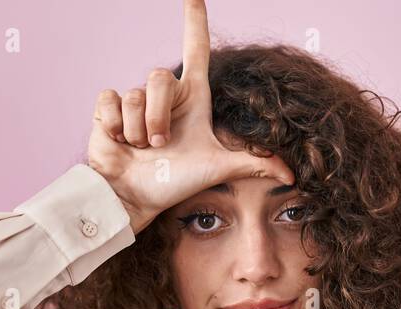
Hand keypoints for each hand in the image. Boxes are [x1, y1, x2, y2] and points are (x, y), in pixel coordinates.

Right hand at [87, 0, 294, 233]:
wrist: (134, 197)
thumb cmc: (173, 182)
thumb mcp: (217, 168)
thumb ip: (253, 165)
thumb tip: (291, 177)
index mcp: (191, 99)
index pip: (196, 49)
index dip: (194, 20)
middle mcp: (164, 96)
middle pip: (160, 77)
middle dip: (159, 117)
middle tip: (159, 145)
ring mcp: (135, 102)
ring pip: (135, 95)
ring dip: (139, 129)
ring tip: (140, 148)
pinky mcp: (109, 109)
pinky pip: (110, 101)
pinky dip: (115, 126)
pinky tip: (119, 142)